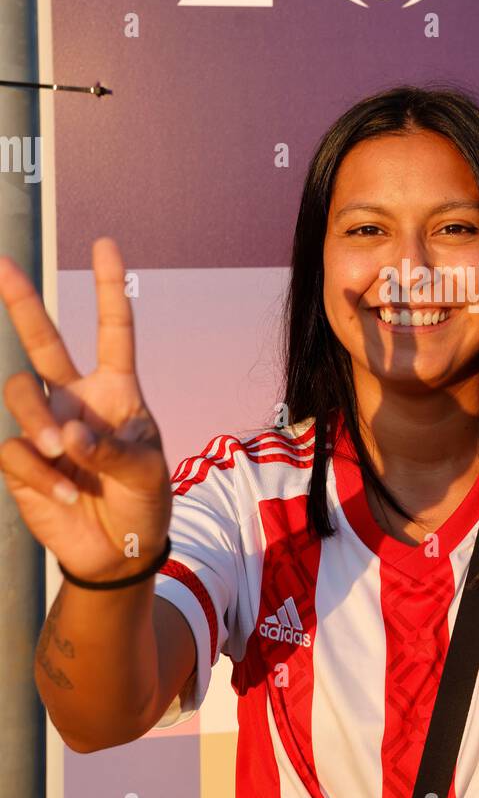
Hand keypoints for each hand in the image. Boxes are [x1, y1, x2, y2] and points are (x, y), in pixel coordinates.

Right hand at [0, 238, 171, 580]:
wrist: (121, 551)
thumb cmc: (143, 501)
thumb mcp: (146, 473)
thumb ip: (110, 450)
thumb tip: (68, 432)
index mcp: (116, 390)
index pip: (113, 331)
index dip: (110, 288)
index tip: (105, 245)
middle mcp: (74, 397)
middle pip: (42, 341)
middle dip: (22, 302)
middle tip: (2, 264)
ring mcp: (45, 426)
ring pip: (19, 393)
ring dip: (38, 419)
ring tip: (64, 451)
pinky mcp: (22, 460)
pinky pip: (14, 449)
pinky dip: (39, 471)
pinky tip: (64, 494)